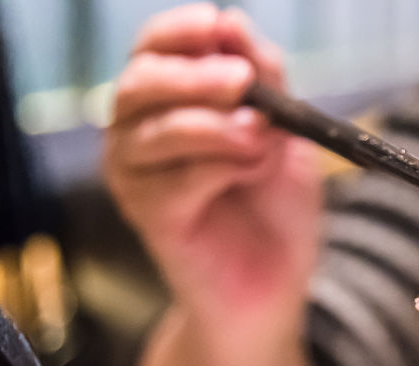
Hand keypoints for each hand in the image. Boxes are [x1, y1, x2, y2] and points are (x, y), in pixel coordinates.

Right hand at [104, 3, 321, 333]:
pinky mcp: (145, 215)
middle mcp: (136, 132)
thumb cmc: (274, 209)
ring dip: (219, 129)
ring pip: (159, 129)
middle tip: (243, 83)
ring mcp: (134, 175)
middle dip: (197, 77)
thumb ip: (264, 79)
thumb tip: (233, 25)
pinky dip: (219, 170)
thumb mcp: (283, 130)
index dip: (179, 32)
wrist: (274, 285)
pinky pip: (174, 178)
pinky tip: (250, 176)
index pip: (152, 48)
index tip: (217, 26)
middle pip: (142, 81)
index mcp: (165, 101)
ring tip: (263, 143)